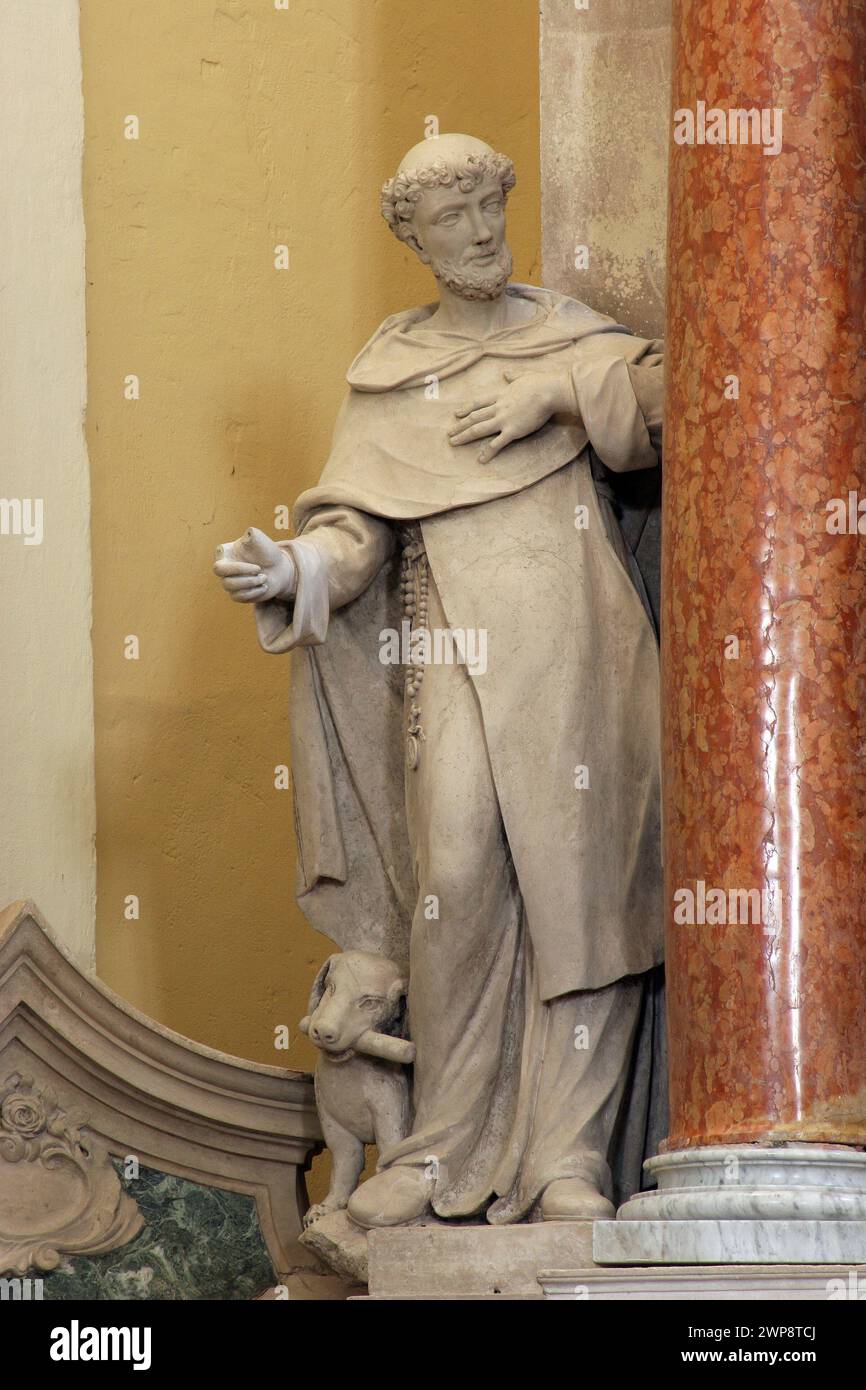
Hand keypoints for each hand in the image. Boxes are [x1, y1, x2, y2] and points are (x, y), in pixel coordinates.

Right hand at [213, 527, 296, 602]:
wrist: (278, 568)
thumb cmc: (267, 552)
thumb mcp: (262, 541)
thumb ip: (254, 535)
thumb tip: (250, 532)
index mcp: (225, 555)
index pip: (218, 564)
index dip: (230, 566)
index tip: (250, 564)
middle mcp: (224, 570)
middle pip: (224, 577)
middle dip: (243, 574)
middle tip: (260, 569)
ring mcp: (230, 583)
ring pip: (232, 588)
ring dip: (250, 583)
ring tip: (264, 577)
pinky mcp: (238, 595)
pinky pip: (239, 597)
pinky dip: (254, 592)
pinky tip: (264, 586)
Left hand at [448, 368, 577, 463]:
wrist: (549, 391)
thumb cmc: (540, 382)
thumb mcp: (523, 376)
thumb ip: (513, 376)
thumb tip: (506, 373)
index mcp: (501, 395)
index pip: (478, 402)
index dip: (466, 408)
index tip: (456, 414)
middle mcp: (498, 408)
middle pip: (474, 417)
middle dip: (460, 425)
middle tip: (449, 433)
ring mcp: (504, 419)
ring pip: (479, 429)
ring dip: (465, 436)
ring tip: (453, 443)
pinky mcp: (513, 430)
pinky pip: (497, 444)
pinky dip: (488, 452)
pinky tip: (481, 460)